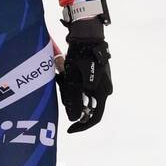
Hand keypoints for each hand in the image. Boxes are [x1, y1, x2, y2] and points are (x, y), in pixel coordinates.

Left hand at [58, 17, 111, 132]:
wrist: (87, 37)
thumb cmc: (80, 59)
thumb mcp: (73, 81)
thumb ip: (74, 101)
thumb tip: (74, 119)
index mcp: (102, 93)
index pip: (94, 118)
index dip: (82, 126)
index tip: (69, 129)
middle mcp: (105, 90)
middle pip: (86, 105)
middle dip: (72, 102)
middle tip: (61, 90)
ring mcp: (102, 81)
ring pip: (83, 94)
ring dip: (71, 91)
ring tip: (62, 77)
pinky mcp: (97, 73)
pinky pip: (83, 85)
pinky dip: (73, 84)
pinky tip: (65, 73)